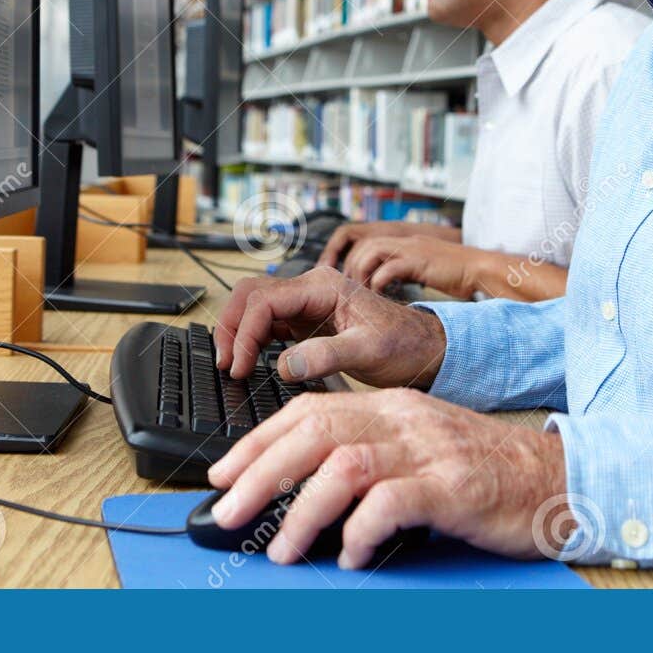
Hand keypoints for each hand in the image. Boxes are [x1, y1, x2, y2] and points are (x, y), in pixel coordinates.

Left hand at [207, 388, 568, 567]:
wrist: (557, 479)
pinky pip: (394, 502)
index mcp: (392, 406)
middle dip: (261, 473)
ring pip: (345, 466)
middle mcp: (406, 420)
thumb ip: (367, 457)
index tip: (224, 474)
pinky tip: (350, 554)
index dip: (259, 441)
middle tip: (229, 512)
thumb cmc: (484, 472)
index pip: (309, 410)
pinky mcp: (455, 486)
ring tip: (284, 548)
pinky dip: (361, 531)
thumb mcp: (419, 449)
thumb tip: (297, 489)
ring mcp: (431, 450)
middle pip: (316, 432)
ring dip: (302, 510)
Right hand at [213, 266, 447, 388]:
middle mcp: (311, 288)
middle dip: (232, 326)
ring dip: (238, 331)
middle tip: (227, 364)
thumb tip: (284, 366)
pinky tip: (250, 361)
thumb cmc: (404, 345)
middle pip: (251, 294)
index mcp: (324, 287)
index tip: (240, 366)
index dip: (245, 333)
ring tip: (233, 364)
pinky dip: (252, 338)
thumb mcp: (369, 352)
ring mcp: (307, 303)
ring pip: (255, 306)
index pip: (265, 300)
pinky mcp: (307, 321)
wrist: (424, 348)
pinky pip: (268, 321)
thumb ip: (326, 356)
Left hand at [343, 235, 477, 297]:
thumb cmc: (458, 275)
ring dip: (362, 272)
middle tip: (351, 289)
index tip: (353, 282)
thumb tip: (388, 287)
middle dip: (352, 266)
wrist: (482, 270)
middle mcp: (407, 241)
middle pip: (365, 244)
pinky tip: (380, 295)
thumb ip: (408, 271)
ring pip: (372, 251)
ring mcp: (413, 249)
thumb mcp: (426, 269)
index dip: (355, 259)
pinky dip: (379, 281)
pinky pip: (389, 268)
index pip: (369, 241)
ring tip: (362, 292)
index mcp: (407, 242)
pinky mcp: (420, 261)